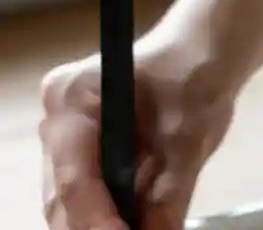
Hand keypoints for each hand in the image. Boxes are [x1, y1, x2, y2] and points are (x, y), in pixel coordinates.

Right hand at [40, 46, 234, 229]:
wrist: (201, 52)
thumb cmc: (196, 73)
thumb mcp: (192, 131)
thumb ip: (172, 189)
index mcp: (72, 99)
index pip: (75, 177)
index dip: (96, 220)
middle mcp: (57, 124)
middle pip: (64, 198)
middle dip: (95, 228)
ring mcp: (66, 142)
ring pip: (71, 205)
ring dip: (103, 226)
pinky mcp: (83, 157)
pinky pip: (89, 198)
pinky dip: (111, 218)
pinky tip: (136, 226)